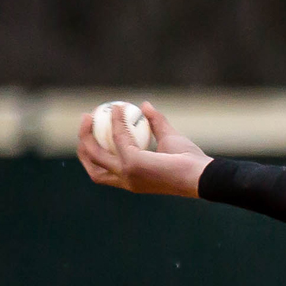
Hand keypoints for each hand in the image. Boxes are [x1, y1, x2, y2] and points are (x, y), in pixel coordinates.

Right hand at [76, 101, 211, 196]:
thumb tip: (145, 105)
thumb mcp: (170, 139)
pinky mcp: (133, 164)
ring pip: (96, 154)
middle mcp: (126, 181)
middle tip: (86, 122)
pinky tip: (117, 109)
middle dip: (83, 144)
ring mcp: (128, 173)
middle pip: (92, 165)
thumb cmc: (191, 161)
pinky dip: (116, 123)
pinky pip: (120, 138)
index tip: (93, 132)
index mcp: (132, 180)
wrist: (202, 174)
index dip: (93, 152)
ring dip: (88, 134)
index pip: (103, 170)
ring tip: (89, 115)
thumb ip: (156, 123)